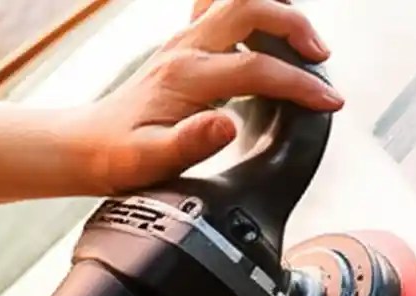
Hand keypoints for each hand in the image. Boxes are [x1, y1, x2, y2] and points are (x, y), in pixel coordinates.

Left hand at [68, 0, 340, 195]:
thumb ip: (190, 142)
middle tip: (321, 59)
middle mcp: (185, 49)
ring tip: (306, 41)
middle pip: (249, 8)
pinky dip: (252, 9)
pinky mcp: (185, 44)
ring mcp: (184, 41)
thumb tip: (228, 125)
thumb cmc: (119, 156)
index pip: (256, 69)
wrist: (86, 144)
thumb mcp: (151, 160)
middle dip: (295, 26)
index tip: (329, 102)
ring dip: (278, 10)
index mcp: (185, 77)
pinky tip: (269, 31)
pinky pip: (221, 6)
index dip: (299, 84)